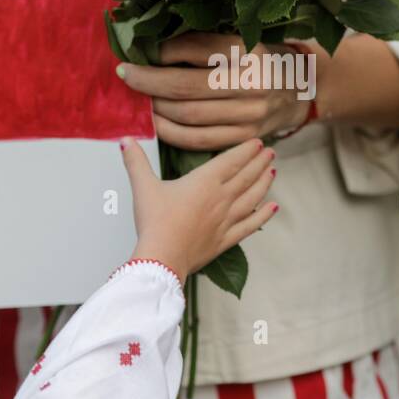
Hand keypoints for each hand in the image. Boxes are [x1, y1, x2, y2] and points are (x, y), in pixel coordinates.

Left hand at [115, 33, 313, 150]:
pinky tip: (156, 122)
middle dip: (149, 82)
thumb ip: (204, 42)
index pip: (197, 49)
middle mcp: (252, 84)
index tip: (143, 52)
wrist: (300, 90)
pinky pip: (197, 140)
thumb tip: (153, 47)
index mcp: (250, 51)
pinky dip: (170, 132)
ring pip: (188, 116)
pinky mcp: (243, 138)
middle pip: (186, 86)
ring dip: (156, 108)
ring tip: (140, 98)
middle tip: (128, 75)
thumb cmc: (261, 61)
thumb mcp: (241, 40)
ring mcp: (250, 115)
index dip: (163, 52)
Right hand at [121, 136, 278, 281]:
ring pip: (253, 197)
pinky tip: (273, 208)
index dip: (247, 150)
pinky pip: (251, 225)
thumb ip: (135, 161)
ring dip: (264, 183)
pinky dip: (263, 215)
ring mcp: (227, 220)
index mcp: (205, 182)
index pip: (232, 160)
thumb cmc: (155, 223)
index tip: (258, 142)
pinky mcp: (226, 239)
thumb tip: (125, 140)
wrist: (163, 257)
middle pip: (247, 176)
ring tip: (272, 171)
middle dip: (259, 162)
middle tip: (271, 151)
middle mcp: (221, 198)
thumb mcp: (143, 186)